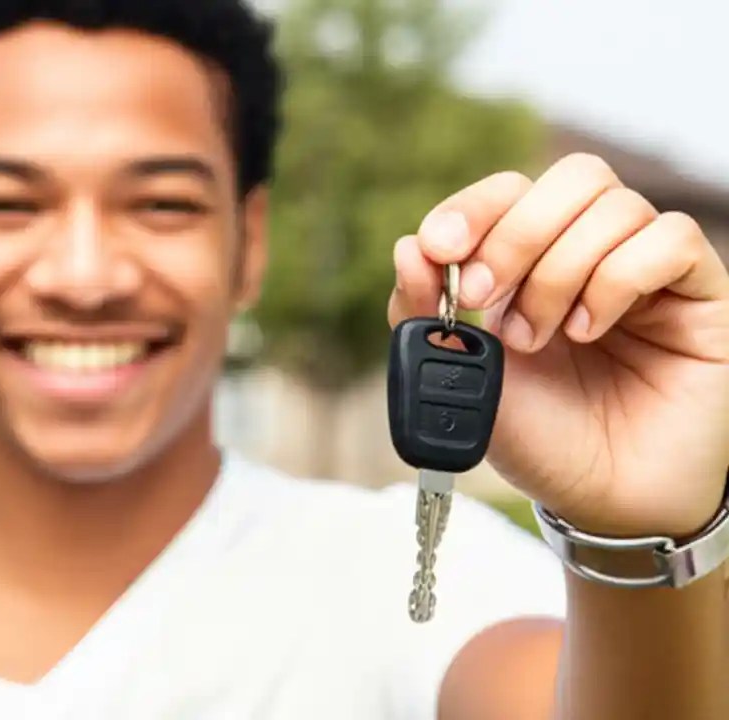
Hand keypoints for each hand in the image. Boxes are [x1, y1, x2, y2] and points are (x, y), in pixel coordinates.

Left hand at [388, 153, 728, 538]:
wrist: (601, 500)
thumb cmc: (540, 437)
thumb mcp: (464, 375)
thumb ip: (425, 313)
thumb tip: (408, 248)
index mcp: (536, 260)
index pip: (513, 190)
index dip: (474, 207)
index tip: (439, 247)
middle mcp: (594, 251)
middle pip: (572, 178)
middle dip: (515, 234)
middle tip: (486, 302)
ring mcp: (648, 268)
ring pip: (616, 206)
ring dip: (562, 271)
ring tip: (542, 337)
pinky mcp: (699, 293)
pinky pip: (672, 238)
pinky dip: (620, 278)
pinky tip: (592, 331)